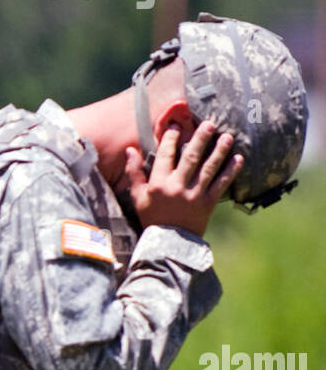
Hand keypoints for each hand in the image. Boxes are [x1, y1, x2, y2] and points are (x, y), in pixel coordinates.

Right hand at [123, 119, 243, 237]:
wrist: (167, 245)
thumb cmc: (151, 218)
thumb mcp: (138, 197)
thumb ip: (134, 173)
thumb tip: (130, 150)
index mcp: (159, 184)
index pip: (166, 155)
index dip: (171, 138)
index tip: (177, 127)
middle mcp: (177, 186)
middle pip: (191, 156)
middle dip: (201, 138)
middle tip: (210, 123)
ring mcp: (194, 195)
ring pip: (209, 168)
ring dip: (219, 150)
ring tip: (228, 136)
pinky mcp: (208, 204)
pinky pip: (221, 184)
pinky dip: (231, 171)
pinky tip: (239, 159)